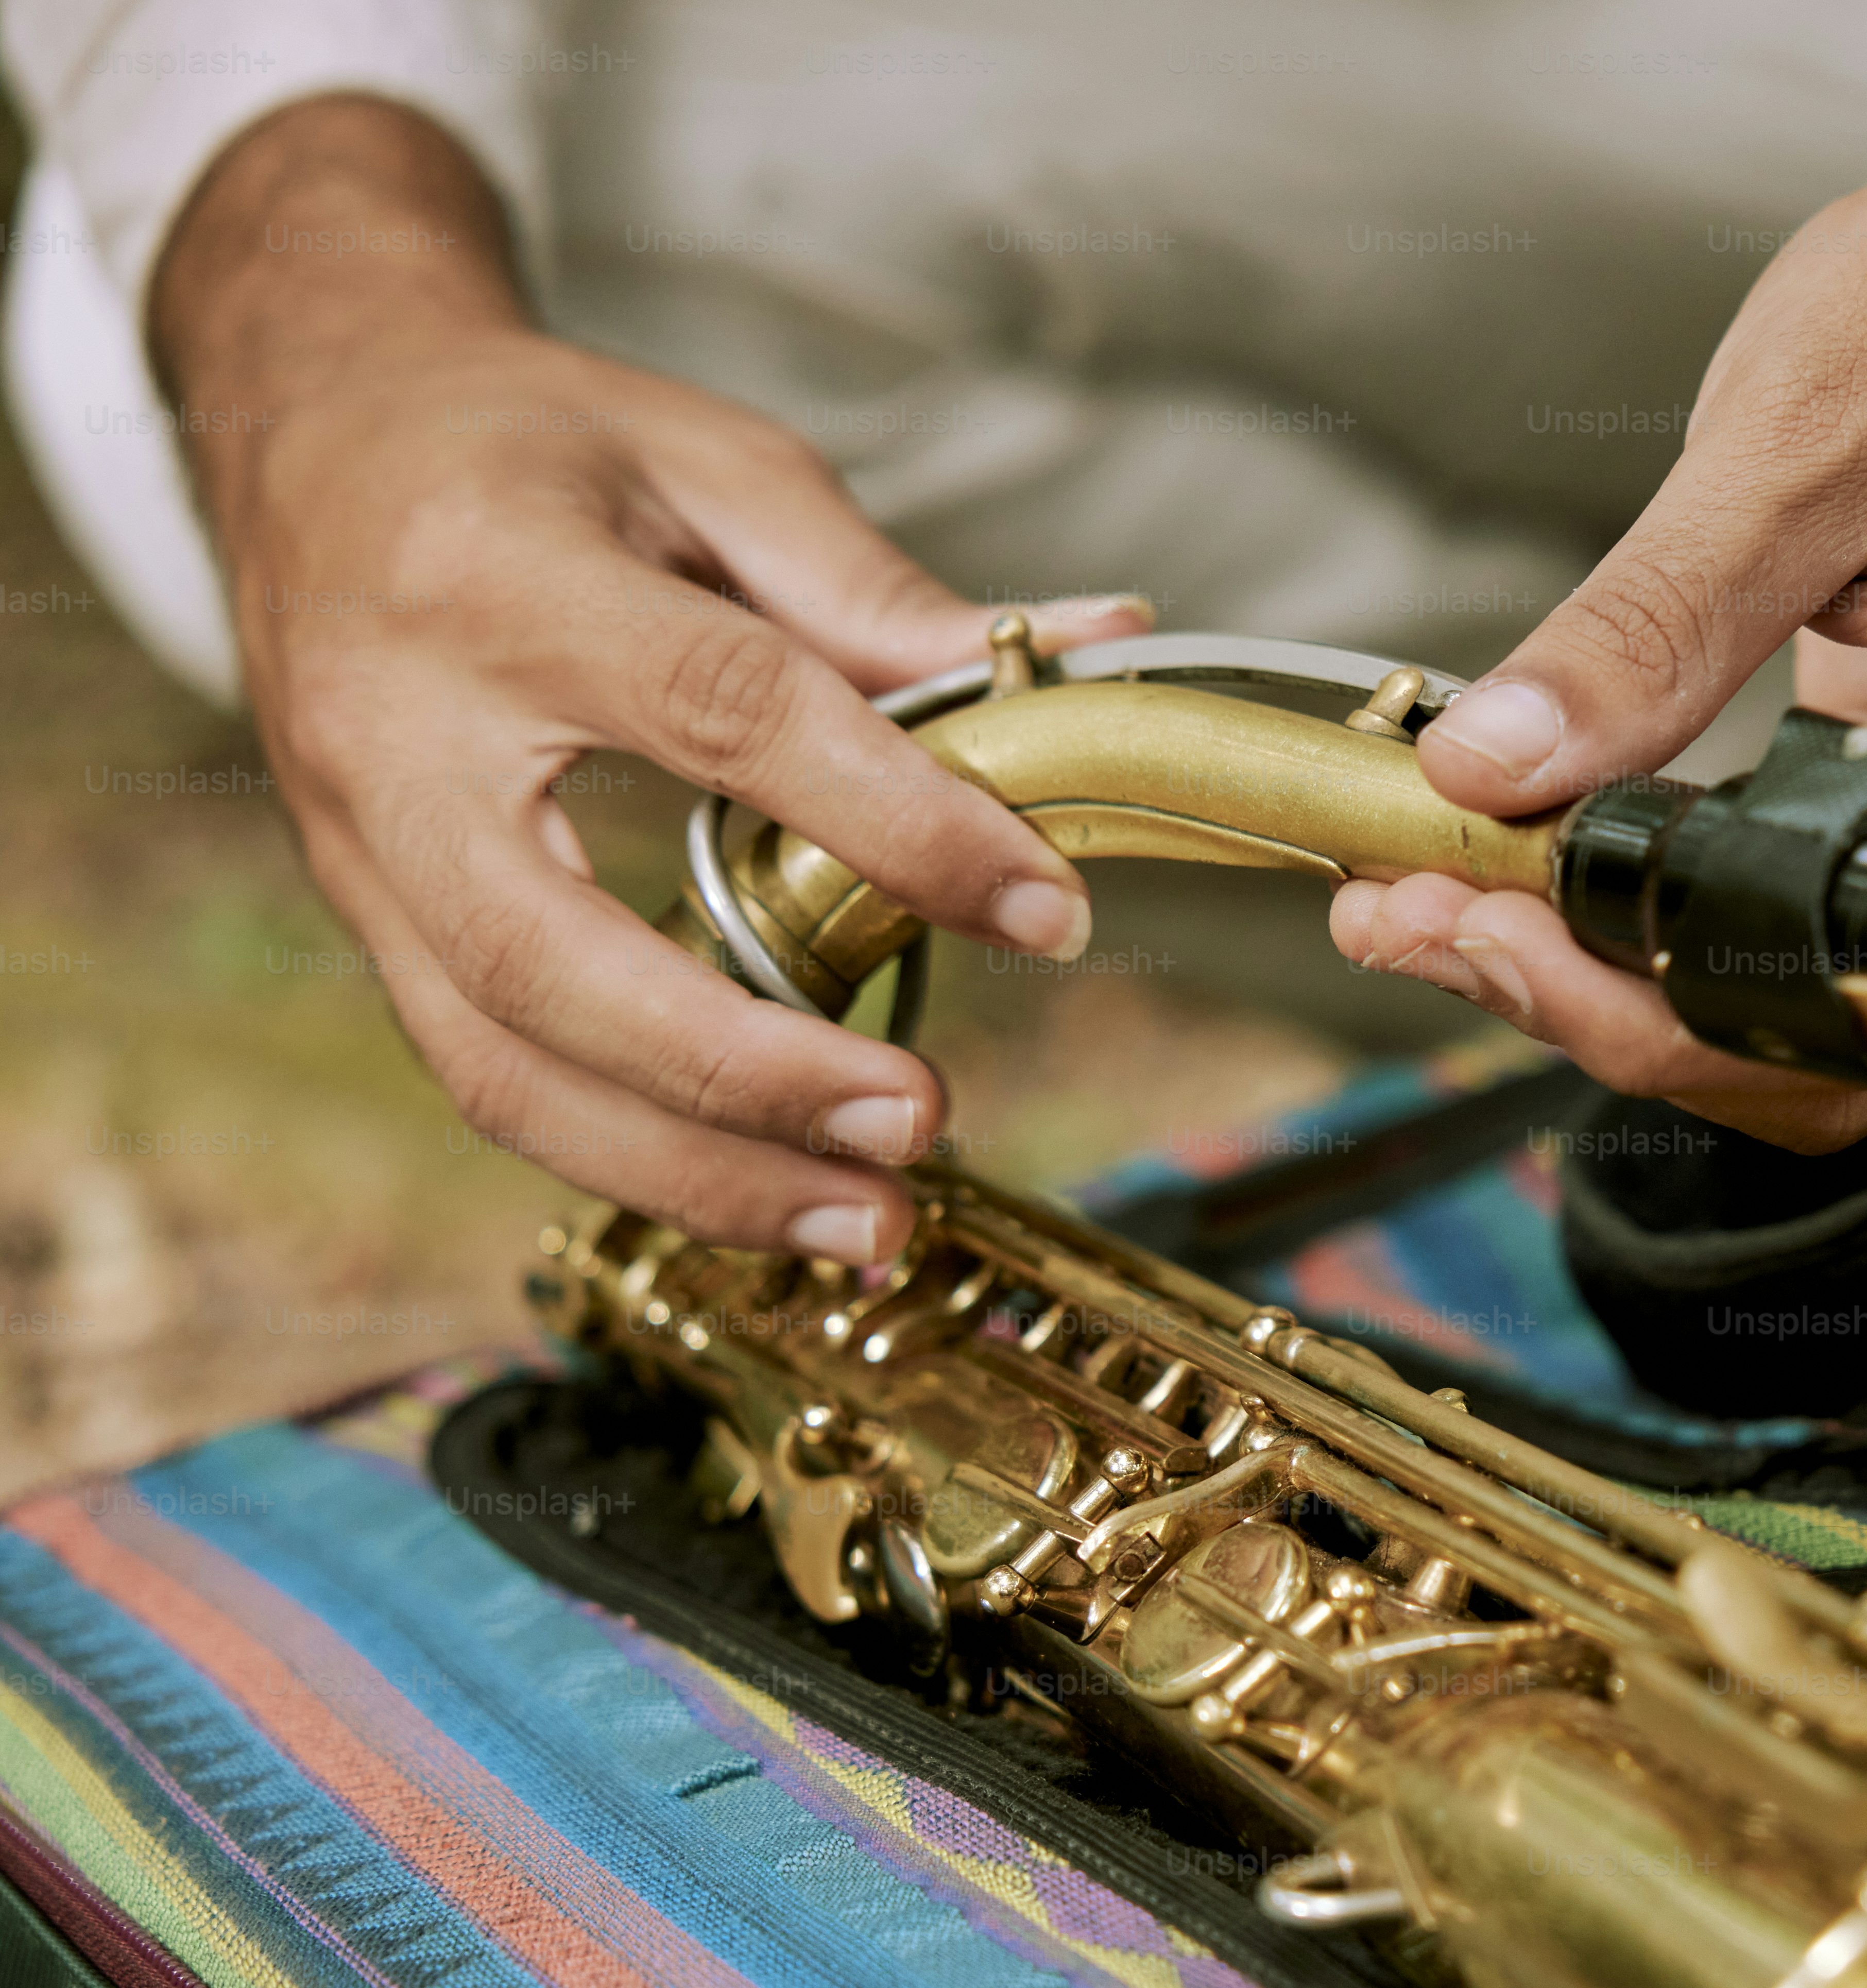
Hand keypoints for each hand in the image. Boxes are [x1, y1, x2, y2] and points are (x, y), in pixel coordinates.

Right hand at [153, 97, 1145, 1260]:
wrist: (315, 427)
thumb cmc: (529, 445)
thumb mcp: (709, 462)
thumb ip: (879, 588)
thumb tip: (1094, 650)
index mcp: (498, 580)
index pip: (722, 713)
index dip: (897, 822)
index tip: (1046, 909)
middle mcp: (395, 736)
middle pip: (562, 959)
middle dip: (751, 1072)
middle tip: (919, 1126)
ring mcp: (359, 851)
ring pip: (508, 1069)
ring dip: (695, 1174)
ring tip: (868, 1223)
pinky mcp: (365, 922)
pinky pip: (490, 1078)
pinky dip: (634, 1161)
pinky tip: (769, 1197)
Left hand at [1335, 0, 1866, 1150]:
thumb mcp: (1796, 445)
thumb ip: (1650, 628)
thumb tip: (1494, 768)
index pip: (1842, 998)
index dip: (1653, 1011)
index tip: (1482, 923)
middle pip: (1809, 1034)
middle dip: (1600, 1008)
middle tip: (1413, 921)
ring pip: (1781, 982)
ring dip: (1602, 964)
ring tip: (1425, 896)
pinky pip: (1778, 893)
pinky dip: (1648, 890)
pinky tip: (1526, 842)